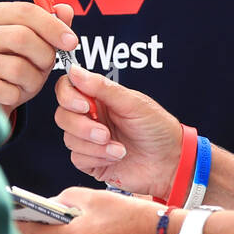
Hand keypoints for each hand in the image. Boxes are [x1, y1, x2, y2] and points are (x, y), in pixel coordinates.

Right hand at [0, 1, 77, 111]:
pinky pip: (7, 91)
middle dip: (45, 55)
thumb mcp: (35, 44)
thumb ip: (50, 25)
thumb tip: (65, 10)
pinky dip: (17, 94)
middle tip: (47, 65)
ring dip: (33, 79)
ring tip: (28, 81)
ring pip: (17, 68)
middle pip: (22, 37)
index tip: (71, 42)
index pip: (25, 11)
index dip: (53, 26)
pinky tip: (12, 92)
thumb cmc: (14, 65)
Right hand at [55, 65, 182, 196]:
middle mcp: (92, 117)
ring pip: (69, 138)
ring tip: (119, 147)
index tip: (84, 105)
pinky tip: (116, 157)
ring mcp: (90, 140)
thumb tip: (75, 70)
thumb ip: (103, 87)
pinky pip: (77, 158)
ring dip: (94, 145)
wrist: (170, 162)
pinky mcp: (91, 161)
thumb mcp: (133, 103)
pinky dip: (97, 158)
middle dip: (82, 126)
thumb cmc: (157, 128)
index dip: (68, 96)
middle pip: (63, 115)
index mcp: (100, 98)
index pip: (67, 89)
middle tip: (104, 132)